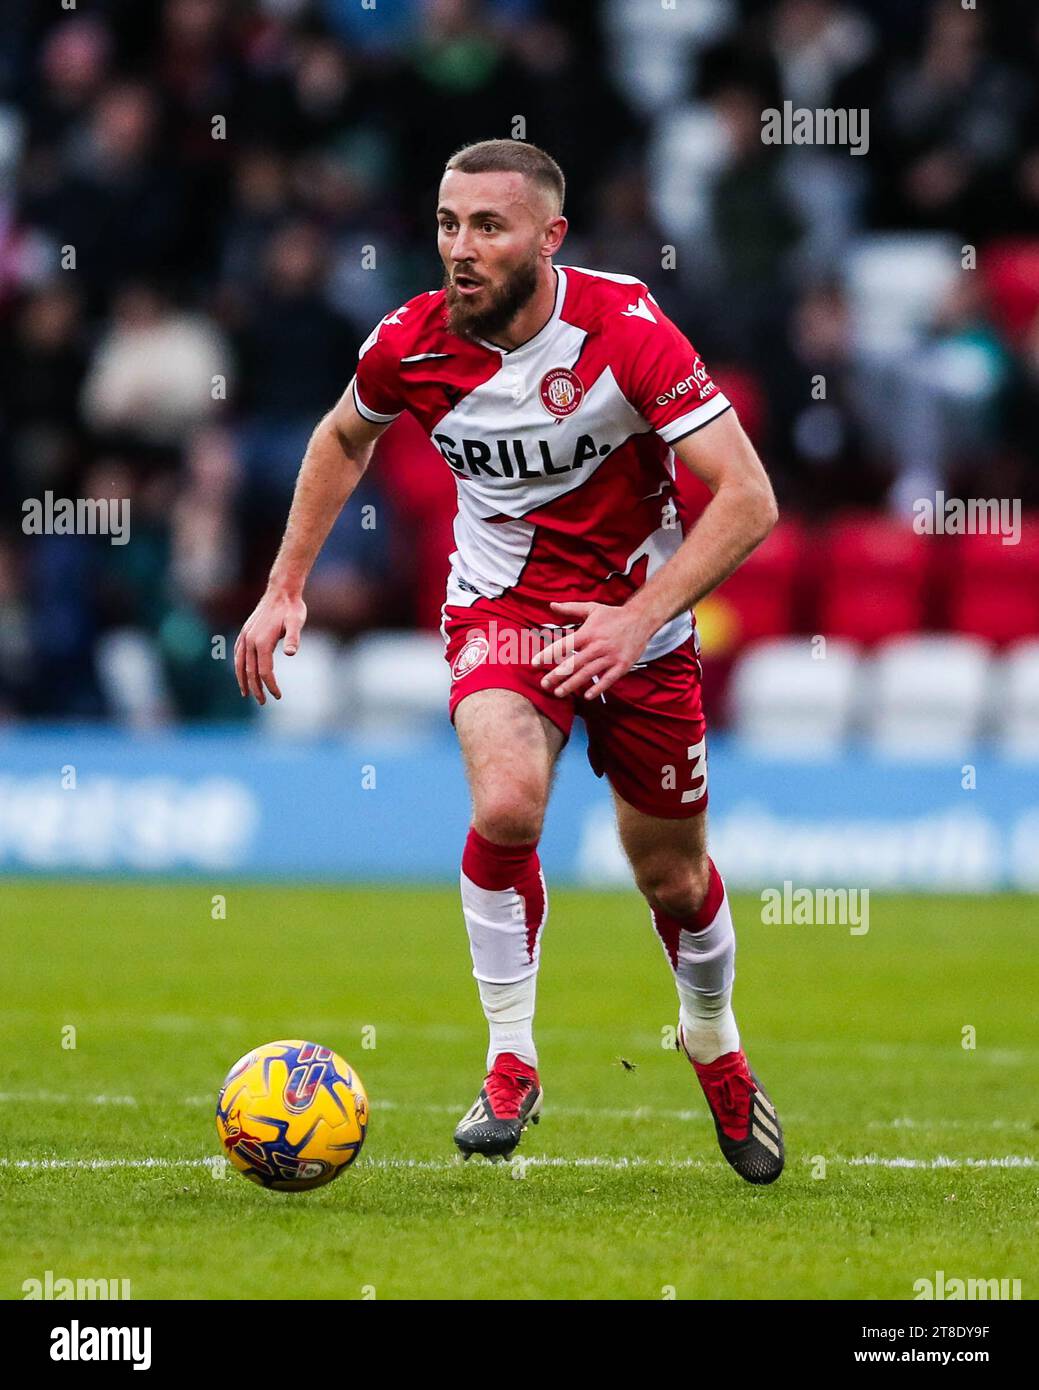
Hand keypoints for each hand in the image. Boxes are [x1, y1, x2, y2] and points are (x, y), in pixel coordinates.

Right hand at [234, 589, 306, 704]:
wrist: (281, 591)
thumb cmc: (292, 609)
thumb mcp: (297, 622)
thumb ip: (294, 638)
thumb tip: (291, 653)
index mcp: (262, 641)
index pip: (264, 671)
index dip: (270, 685)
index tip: (278, 696)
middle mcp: (250, 640)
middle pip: (250, 671)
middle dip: (256, 688)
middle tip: (262, 702)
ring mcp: (245, 635)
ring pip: (240, 663)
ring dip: (243, 680)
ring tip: (247, 693)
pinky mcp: (245, 632)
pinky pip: (238, 653)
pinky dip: (238, 665)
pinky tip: (242, 672)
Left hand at [531, 600, 654, 699]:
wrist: (641, 619)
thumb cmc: (613, 615)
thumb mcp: (592, 608)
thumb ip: (570, 608)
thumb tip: (551, 605)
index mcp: (588, 633)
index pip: (564, 646)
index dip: (548, 655)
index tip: (534, 663)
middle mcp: (598, 646)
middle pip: (573, 663)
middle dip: (557, 675)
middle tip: (544, 684)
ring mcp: (610, 657)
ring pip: (588, 673)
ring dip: (572, 684)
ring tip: (558, 692)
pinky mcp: (622, 665)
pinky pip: (608, 679)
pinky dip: (597, 688)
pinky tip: (586, 696)